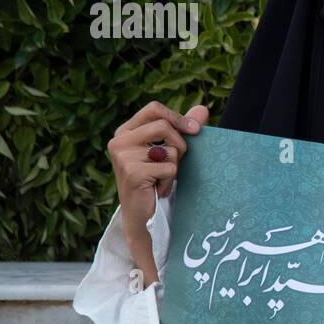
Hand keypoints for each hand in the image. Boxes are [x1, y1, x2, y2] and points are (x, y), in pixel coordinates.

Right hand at [108, 101, 208, 267]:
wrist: (141, 214)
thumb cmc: (156, 179)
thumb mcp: (169, 150)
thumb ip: (182, 129)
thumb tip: (203, 108)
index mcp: (125, 131)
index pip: (154, 108)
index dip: (177, 117)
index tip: (195, 130)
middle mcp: (119, 141)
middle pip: (164, 126)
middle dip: (180, 145)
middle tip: (175, 162)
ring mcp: (124, 157)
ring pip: (169, 150)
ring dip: (174, 166)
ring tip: (161, 178)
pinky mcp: (133, 173)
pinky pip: (169, 168)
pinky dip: (170, 180)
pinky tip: (158, 188)